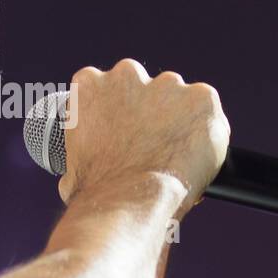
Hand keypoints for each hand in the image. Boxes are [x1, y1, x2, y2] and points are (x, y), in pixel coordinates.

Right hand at [57, 59, 229, 219]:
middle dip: (150, 112)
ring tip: (173, 157)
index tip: (125, 134)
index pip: (107, 86)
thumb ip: (80, 152)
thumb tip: (77, 174)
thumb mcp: (70, 165)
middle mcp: (127, 74)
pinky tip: (195, 155)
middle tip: (150, 148)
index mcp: (90, 84)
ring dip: (179, 120)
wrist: (129, 202)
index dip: (119, 112)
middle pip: (145, 88)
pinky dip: (206, 130)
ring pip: (178, 98)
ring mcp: (167, 84)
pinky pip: (208, 111)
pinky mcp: (201, 98)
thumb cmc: (95, 193)